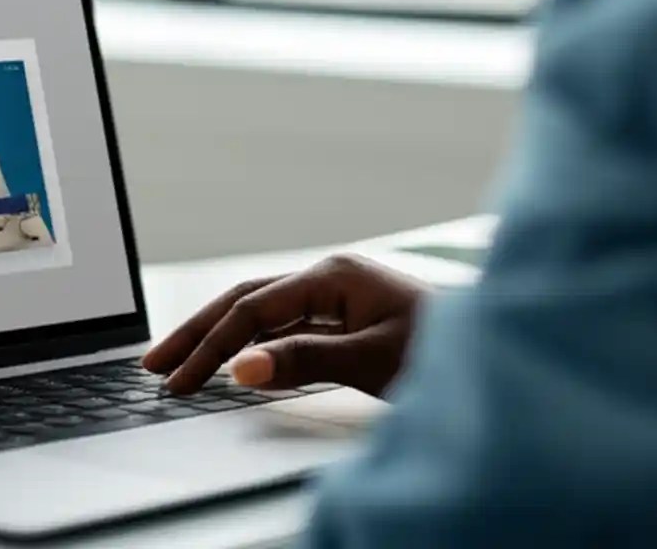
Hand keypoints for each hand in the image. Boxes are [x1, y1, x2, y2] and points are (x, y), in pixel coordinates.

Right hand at [142, 254, 428, 396]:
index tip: (179, 382)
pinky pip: (282, 325)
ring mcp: (336, 295)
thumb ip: (303, 361)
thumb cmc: (448, 351)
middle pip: (244, 301)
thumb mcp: (373, 360)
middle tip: (153, 364)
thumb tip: (240, 367)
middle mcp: (329, 277)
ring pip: (259, 311)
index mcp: (333, 275)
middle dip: (197, 333)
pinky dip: (249, 343)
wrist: (503, 353)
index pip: (252, 310)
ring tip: (177, 362)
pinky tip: (231, 360)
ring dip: (217, 337)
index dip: (211, 347)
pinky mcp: (343, 316)